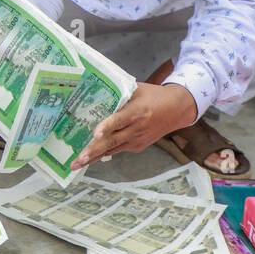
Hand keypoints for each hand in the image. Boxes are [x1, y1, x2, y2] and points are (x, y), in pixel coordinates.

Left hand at [73, 82, 196, 168]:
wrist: (177, 109)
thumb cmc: (154, 96)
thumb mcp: (137, 89)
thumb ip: (118, 92)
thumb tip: (94, 90)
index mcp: (137, 111)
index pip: (120, 120)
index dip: (107, 127)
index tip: (96, 134)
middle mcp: (137, 128)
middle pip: (112, 140)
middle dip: (94, 151)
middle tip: (78, 159)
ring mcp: (137, 139)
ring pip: (112, 149)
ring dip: (94, 157)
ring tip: (77, 164)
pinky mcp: (137, 146)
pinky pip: (117, 150)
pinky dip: (103, 153)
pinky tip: (89, 158)